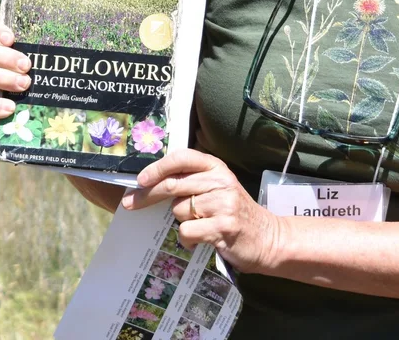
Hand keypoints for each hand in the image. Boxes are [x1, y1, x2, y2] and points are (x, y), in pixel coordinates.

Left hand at [124, 149, 281, 273]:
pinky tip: (200, 240)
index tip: (140, 179)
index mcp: (217, 168)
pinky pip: (187, 231)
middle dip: (147, 195)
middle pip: (173, 184)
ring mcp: (223, 203)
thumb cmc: (234, 213)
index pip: (182, 157)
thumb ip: (192, 182)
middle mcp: (220, 181)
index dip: (158, 167)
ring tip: (199, 225)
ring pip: (178, 211)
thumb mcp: (218, 189)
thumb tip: (150, 184)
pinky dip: (187, 239)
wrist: (268, 238)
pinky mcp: (223, 226)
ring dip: (181, 221)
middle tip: (130, 204)